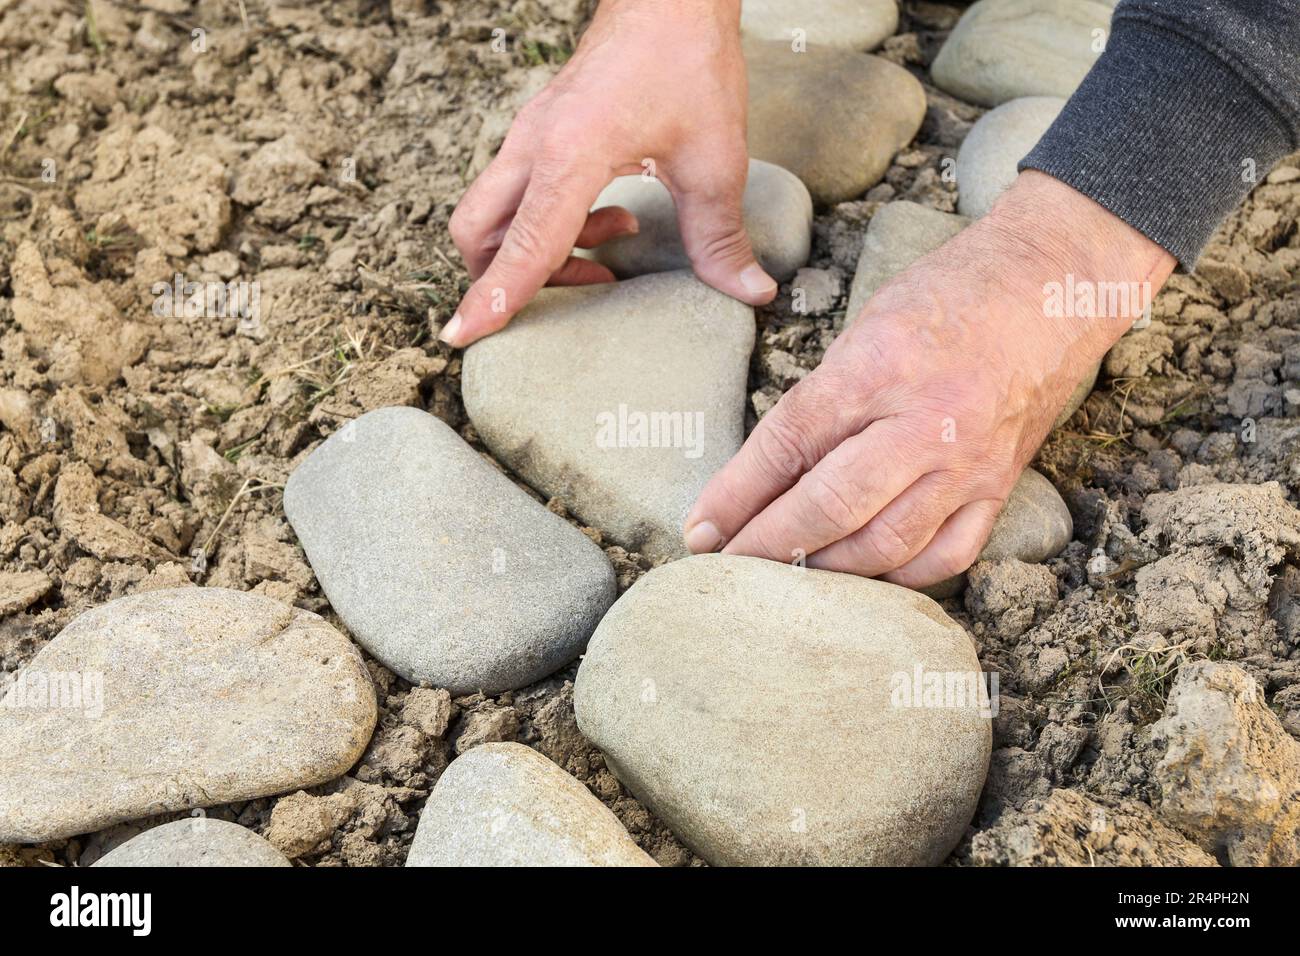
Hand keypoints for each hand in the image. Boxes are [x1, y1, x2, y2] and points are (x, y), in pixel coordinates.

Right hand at [442, 0, 775, 347]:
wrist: (668, 0)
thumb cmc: (687, 62)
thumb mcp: (714, 158)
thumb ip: (721, 235)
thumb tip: (750, 292)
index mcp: (571, 153)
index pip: (523, 244)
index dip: (493, 298)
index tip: (458, 336)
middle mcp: (534, 145)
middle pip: (480, 232)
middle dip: (504, 280)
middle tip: (564, 300)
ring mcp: (530, 136)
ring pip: (493, 215)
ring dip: (535, 253)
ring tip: (606, 259)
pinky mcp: (540, 132)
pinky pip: (519, 194)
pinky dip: (551, 224)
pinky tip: (613, 219)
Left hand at [683, 171, 1175, 587]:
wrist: (1055, 282)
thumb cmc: (950, 292)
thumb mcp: (867, 325)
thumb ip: (825, 398)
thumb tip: (771, 471)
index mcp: (878, 369)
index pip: (787, 445)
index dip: (735, 494)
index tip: (699, 529)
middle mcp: (924, 423)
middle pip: (830, 507)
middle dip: (768, 545)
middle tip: (728, 566)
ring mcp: (968, 463)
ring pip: (885, 546)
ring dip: (827, 569)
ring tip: (786, 576)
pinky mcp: (1001, 485)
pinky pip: (947, 555)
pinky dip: (900, 576)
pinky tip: (866, 576)